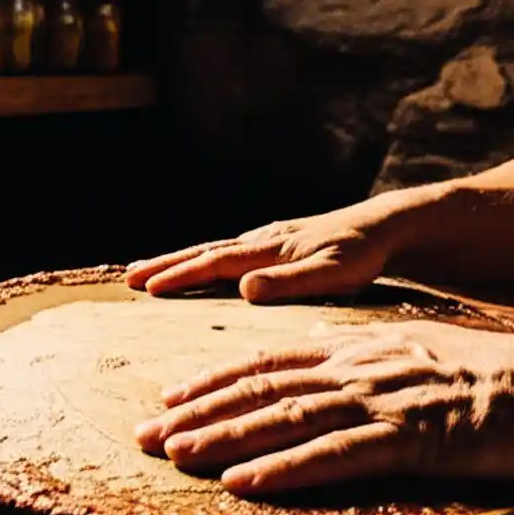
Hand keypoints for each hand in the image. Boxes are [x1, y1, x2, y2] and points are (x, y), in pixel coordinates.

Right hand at [123, 193, 416, 302]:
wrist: (385, 225)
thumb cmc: (363, 255)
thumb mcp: (334, 274)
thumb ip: (291, 282)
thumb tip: (243, 288)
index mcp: (269, 250)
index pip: (214, 263)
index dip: (179, 275)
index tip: (147, 287)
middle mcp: (261, 241)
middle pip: (203, 252)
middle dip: (164, 265)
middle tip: (128, 278)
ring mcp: (266, 240)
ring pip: (212, 250)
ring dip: (178, 261)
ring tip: (146, 272)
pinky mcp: (275, 243)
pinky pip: (227, 252)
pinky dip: (202, 259)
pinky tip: (197, 267)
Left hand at [133, 321, 513, 495]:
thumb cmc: (499, 380)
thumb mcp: (420, 358)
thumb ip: (369, 366)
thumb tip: (326, 376)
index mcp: (361, 349)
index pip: (270, 363)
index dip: (214, 381)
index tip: (171, 399)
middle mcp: (360, 367)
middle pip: (261, 389)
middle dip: (198, 412)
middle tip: (147, 434)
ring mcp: (383, 401)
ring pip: (284, 419)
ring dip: (224, 440)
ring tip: (175, 456)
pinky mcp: (411, 439)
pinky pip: (334, 456)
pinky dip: (283, 470)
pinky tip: (244, 484)